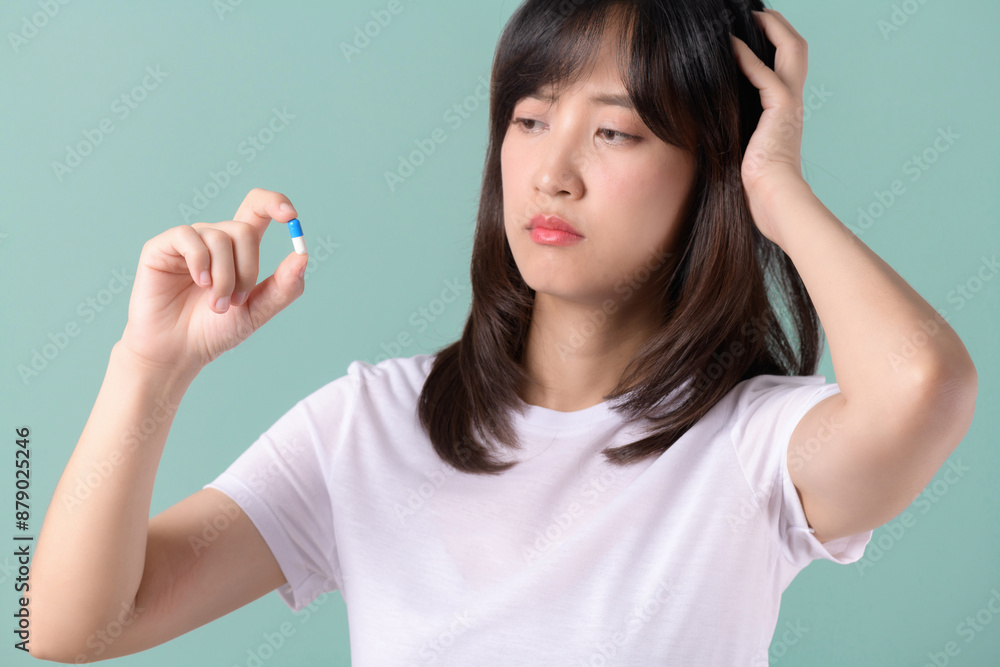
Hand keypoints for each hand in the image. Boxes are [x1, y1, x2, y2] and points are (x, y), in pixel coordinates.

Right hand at [118, 188, 308, 375]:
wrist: (178, 352)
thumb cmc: (216, 331)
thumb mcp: (258, 311)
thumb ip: (284, 286)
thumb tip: (303, 256)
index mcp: (239, 249)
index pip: (258, 209)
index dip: (275, 203)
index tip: (291, 216)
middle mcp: (214, 239)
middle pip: (244, 230)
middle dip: (247, 270)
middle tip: (237, 302)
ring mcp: (188, 241)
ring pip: (219, 238)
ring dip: (224, 277)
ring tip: (217, 305)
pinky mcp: (162, 247)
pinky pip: (188, 237)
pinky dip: (200, 262)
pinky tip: (200, 283)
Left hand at [730, 9, 812, 245]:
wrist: (774, 202)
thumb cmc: (756, 187)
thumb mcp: (741, 151)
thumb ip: (733, 131)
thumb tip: (705, 123)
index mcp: (785, 113)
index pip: (786, 67)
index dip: (773, 45)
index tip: (751, 32)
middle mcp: (793, 103)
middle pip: (797, 49)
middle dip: (778, 26)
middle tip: (757, 14)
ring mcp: (789, 104)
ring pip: (790, 50)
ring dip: (769, 28)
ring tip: (748, 17)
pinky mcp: (780, 109)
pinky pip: (763, 73)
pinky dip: (747, 56)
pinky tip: (729, 47)